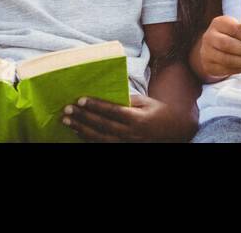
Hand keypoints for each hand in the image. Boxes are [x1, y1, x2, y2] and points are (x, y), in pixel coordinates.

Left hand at [62, 94, 196, 141]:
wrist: (173, 132)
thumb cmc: (158, 112)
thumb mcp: (147, 102)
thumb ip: (128, 99)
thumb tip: (110, 93)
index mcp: (136, 119)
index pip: (111, 111)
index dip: (95, 105)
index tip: (81, 99)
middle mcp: (130, 133)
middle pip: (101, 125)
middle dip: (83, 117)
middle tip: (67, 109)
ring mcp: (126, 143)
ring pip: (99, 138)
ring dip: (81, 129)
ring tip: (67, 121)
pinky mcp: (123, 147)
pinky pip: (103, 144)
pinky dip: (88, 139)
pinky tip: (78, 132)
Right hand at [196, 15, 240, 80]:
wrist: (211, 48)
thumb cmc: (230, 36)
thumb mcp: (235, 28)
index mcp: (219, 23)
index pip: (236, 30)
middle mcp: (210, 37)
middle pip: (230, 45)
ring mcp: (207, 53)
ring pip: (228, 60)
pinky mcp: (209, 66)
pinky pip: (228, 69)